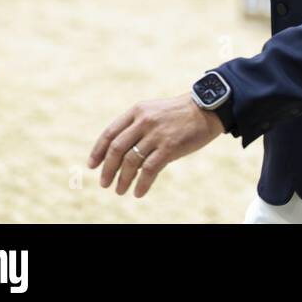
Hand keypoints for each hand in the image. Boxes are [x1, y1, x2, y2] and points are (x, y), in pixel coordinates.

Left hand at [88, 94, 224, 197]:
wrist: (208, 109)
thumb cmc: (180, 113)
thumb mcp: (154, 112)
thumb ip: (137, 127)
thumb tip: (120, 155)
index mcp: (137, 111)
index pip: (110, 133)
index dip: (98, 151)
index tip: (92, 166)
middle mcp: (144, 121)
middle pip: (117, 149)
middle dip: (108, 169)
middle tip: (104, 183)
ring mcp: (157, 134)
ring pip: (130, 161)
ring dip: (122, 179)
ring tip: (120, 190)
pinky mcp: (170, 146)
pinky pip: (149, 169)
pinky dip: (141, 184)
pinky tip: (138, 192)